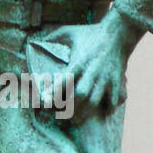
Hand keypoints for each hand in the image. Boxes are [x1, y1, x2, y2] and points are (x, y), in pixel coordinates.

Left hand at [40, 9, 142, 123]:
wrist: (119, 32)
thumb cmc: (91, 33)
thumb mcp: (70, 31)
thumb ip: (52, 37)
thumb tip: (33, 41)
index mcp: (80, 61)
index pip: (65, 80)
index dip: (54, 93)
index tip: (46, 101)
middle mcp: (93, 71)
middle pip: (81, 95)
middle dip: (70, 109)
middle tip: (61, 118)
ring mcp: (107, 78)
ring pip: (96, 101)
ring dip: (85, 113)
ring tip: (76, 120)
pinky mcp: (118, 81)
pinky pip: (115, 100)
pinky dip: (109, 108)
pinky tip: (102, 112)